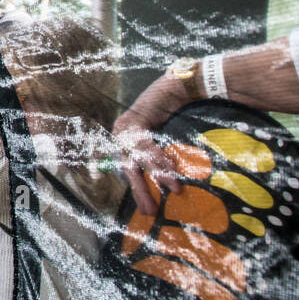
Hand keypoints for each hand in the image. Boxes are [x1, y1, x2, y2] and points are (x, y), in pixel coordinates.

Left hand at [111, 73, 190, 215]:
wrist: (178, 88)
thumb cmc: (174, 116)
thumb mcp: (162, 143)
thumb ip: (158, 162)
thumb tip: (169, 188)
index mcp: (124, 144)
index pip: (130, 173)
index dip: (139, 192)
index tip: (147, 211)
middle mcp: (120, 136)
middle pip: (130, 169)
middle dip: (141, 190)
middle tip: (151, 210)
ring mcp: (125, 127)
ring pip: (141, 158)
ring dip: (159, 174)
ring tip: (175, 187)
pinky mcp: (134, 119)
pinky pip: (147, 144)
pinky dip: (160, 157)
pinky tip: (171, 169)